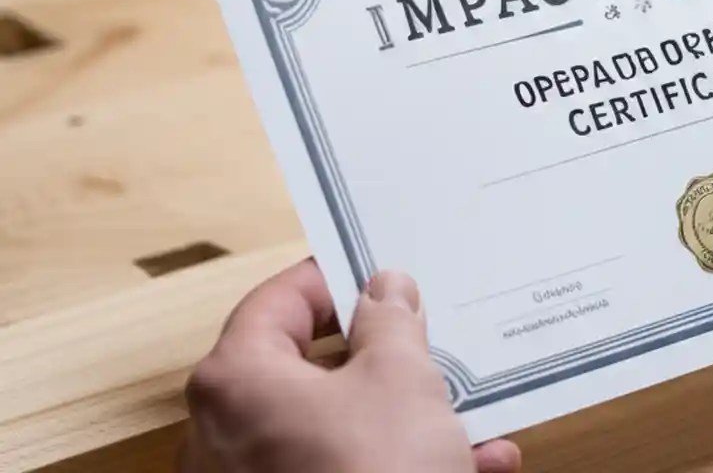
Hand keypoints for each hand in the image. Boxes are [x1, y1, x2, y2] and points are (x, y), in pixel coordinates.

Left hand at [181, 260, 520, 472]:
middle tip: (429, 338)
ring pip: (338, 431)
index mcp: (236, 381)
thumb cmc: (373, 472)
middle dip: (386, 359)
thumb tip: (386, 290)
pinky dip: (403, 463)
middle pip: (311, 373)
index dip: (332, 279)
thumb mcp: (402, 378)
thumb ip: (392, 322)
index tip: (375, 270)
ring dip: (410, 419)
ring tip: (470, 413)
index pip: (277, 303)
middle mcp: (226, 435)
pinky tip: (475, 464)